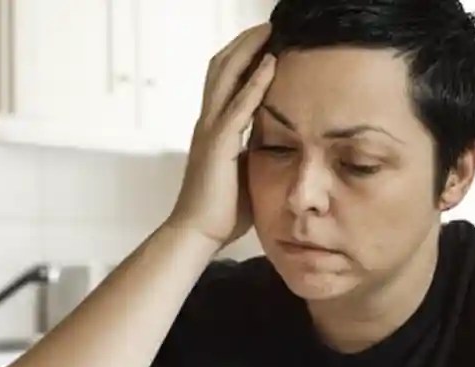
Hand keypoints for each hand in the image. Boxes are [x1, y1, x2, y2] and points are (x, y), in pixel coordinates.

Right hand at [167, 23, 275, 246]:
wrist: (198, 233)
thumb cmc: (222, 211)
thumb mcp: (243, 173)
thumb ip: (254, 153)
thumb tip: (276, 146)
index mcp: (212, 128)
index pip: (223, 80)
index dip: (241, 58)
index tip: (263, 42)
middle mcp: (207, 122)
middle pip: (221, 67)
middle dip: (244, 43)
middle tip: (267, 26)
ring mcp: (209, 130)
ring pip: (225, 76)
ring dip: (248, 51)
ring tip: (269, 32)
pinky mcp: (218, 144)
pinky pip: (239, 105)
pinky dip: (255, 82)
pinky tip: (271, 65)